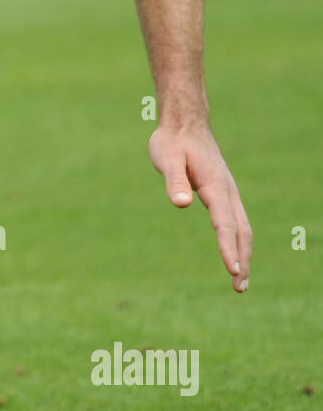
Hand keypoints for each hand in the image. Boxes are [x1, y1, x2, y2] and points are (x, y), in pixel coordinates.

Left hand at [148, 124, 251, 291]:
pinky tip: (235, 255)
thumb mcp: (166, 158)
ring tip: (240, 281)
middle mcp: (227, 190)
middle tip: (240, 287)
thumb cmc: (172, 142)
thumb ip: (174, 181)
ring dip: (243, 254)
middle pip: (241, 230)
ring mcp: (228, 191)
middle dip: (242, 259)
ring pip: (242, 227)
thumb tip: (181, 204)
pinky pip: (236, 221)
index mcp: (215, 185)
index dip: (227, 247)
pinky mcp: (223, 192)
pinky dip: (239, 241)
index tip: (231, 270)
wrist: (185, 123)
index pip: (224, 222)